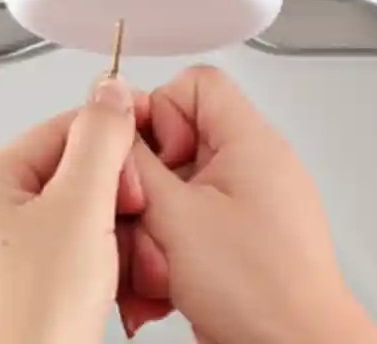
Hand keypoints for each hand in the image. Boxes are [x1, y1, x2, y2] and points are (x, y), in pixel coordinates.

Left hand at [0, 78, 140, 343]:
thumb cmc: (37, 316)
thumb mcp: (83, 207)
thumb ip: (101, 139)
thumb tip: (111, 91)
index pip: (58, 131)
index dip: (109, 143)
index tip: (142, 157)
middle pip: (69, 178)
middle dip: (113, 199)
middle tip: (129, 219)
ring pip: (76, 222)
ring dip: (114, 235)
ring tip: (122, 261)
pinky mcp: (22, 296)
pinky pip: (72, 261)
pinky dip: (101, 267)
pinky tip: (112, 286)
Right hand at [124, 66, 376, 342]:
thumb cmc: (263, 291)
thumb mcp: (177, 217)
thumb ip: (137, 164)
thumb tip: (113, 124)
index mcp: (250, 142)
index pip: (194, 85)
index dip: (156, 111)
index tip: (130, 152)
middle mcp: (254, 169)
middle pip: (178, 145)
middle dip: (145, 187)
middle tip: (137, 217)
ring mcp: (250, 208)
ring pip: (178, 195)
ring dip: (151, 232)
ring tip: (150, 268)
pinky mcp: (242, 245)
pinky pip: (191, 232)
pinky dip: (167, 259)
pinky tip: (159, 291)